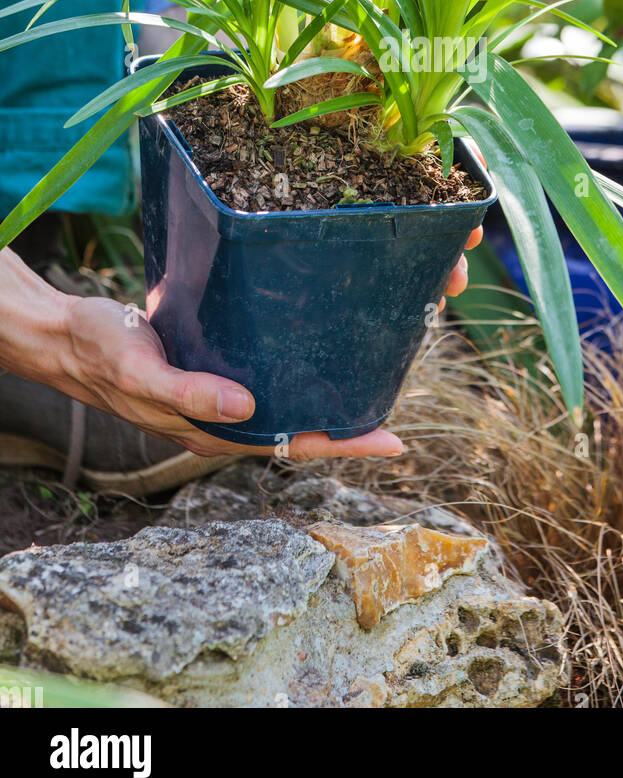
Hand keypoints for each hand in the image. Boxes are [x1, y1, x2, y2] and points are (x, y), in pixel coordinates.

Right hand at [0, 232, 481, 460]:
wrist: (71, 334)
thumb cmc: (103, 353)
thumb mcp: (141, 372)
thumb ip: (188, 392)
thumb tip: (246, 407)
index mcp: (211, 428)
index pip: (291, 443)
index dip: (343, 443)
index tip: (390, 441)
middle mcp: (224, 416)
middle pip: (298, 429)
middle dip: (347, 428)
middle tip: (396, 423)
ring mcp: (220, 394)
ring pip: (286, 404)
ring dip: (325, 399)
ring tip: (371, 386)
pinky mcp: (215, 365)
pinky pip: (267, 375)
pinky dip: (297, 372)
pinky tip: (317, 355)